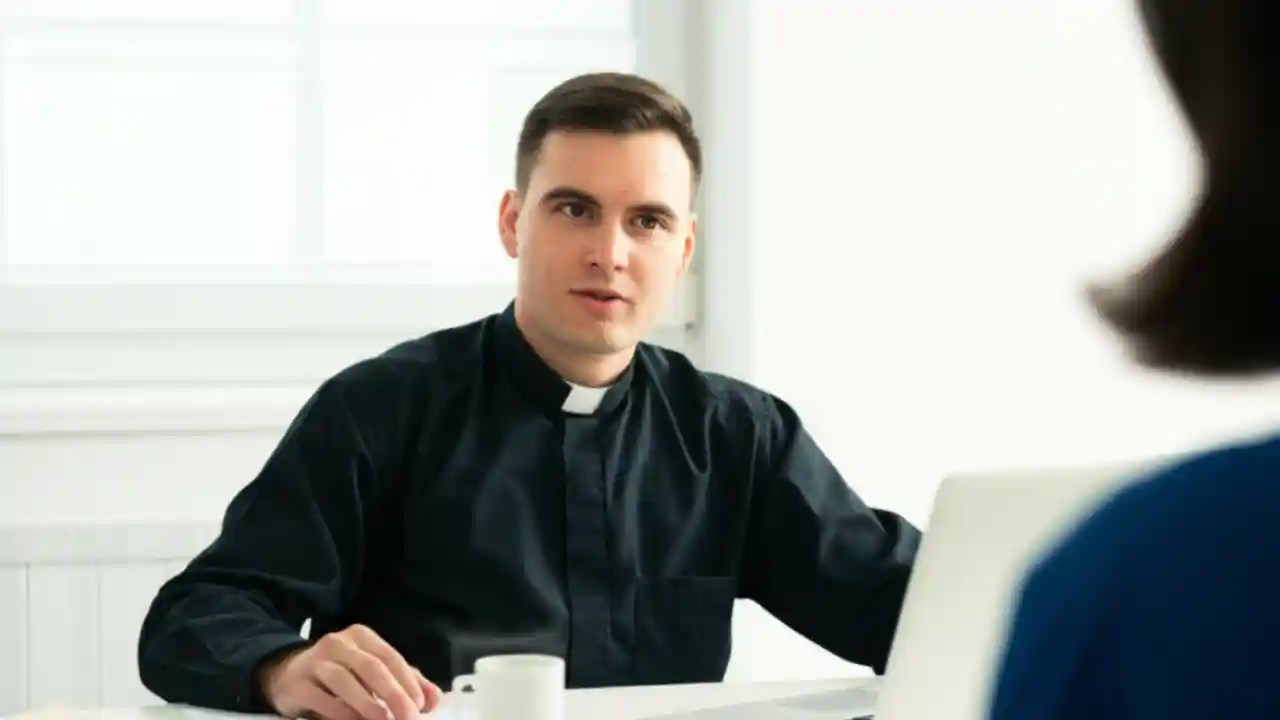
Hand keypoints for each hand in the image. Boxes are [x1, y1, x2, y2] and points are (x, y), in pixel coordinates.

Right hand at [258, 624, 442, 719]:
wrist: (287, 674)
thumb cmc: (340, 674)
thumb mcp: (374, 673)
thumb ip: (406, 683)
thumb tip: (434, 700)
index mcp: (362, 637)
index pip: (391, 657)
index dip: (408, 682)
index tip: (421, 706)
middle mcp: (338, 644)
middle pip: (371, 667)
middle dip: (393, 694)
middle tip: (408, 717)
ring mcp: (315, 662)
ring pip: (344, 680)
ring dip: (367, 703)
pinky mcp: (297, 683)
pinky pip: (321, 698)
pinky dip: (341, 712)